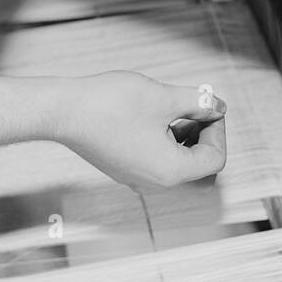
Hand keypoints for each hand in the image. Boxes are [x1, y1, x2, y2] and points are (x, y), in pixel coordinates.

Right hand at [60, 71, 227, 190]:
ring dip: (188, 143)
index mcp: (171, 172)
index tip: (206, 106)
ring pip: (180, 171)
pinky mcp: (123, 169)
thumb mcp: (166, 97)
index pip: (215, 160)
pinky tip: (158, 119)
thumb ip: (199, 103)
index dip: (218, 129)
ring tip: (178, 112)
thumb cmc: (112, 104)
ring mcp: (137, 179)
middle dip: (207, 144)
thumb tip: (218, 106)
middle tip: (198, 116)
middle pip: (202, 174)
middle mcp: (155, 183)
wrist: (63, 111)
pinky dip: (168, 146)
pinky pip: (158, 166)